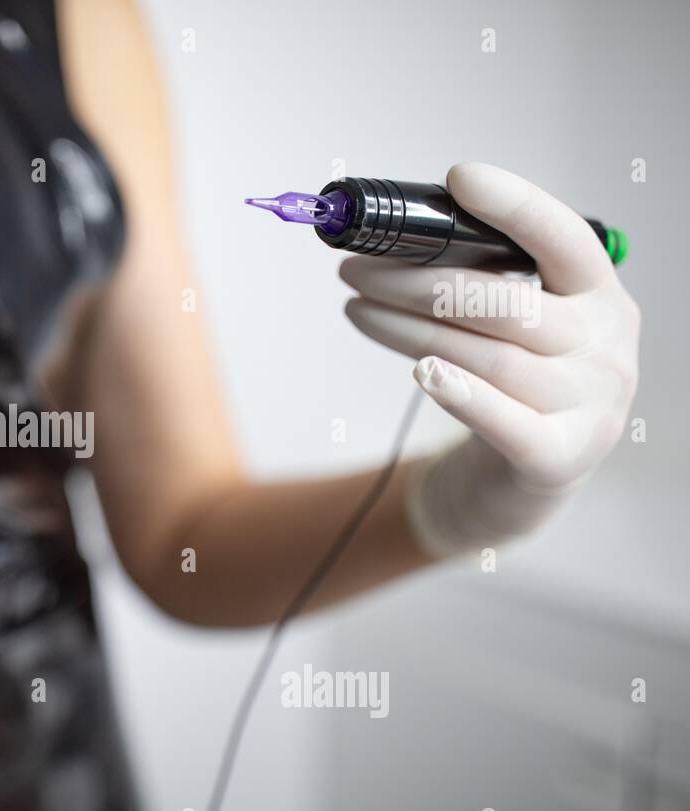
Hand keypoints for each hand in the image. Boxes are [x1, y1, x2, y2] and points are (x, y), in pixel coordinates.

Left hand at [338, 162, 640, 555]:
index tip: (459, 178)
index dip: (515, 205)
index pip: (564, 238)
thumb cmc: (512, 386)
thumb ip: (488, 283)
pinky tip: (422, 371)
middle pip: (505, 303)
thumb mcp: (518, 327)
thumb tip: (405, 239)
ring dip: (409, 329)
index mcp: (600, 295)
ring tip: (357, 309)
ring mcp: (589, 405)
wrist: (524, 481)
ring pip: (488, 356)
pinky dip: (460, 394)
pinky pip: (504, 421)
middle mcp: (606, 346)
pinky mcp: (558, 457)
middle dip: (418, 281)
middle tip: (354, 269)